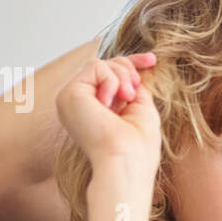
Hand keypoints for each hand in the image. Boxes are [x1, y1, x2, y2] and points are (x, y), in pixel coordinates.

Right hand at [56, 52, 160, 177]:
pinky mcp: (69, 94)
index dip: (131, 63)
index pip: (109, 75)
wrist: (126, 161)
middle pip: (105, 65)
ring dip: (122, 77)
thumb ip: (133, 87)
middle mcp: (80, 104)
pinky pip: (95, 67)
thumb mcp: (141, 108)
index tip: (152, 60)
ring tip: (126, 99)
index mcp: (95, 110)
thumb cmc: (138, 145)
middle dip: (128, 70)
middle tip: (132, 94)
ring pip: (100, 64)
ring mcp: (72, 99)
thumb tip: (138, 67)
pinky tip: (109, 103)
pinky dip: (111, 80)